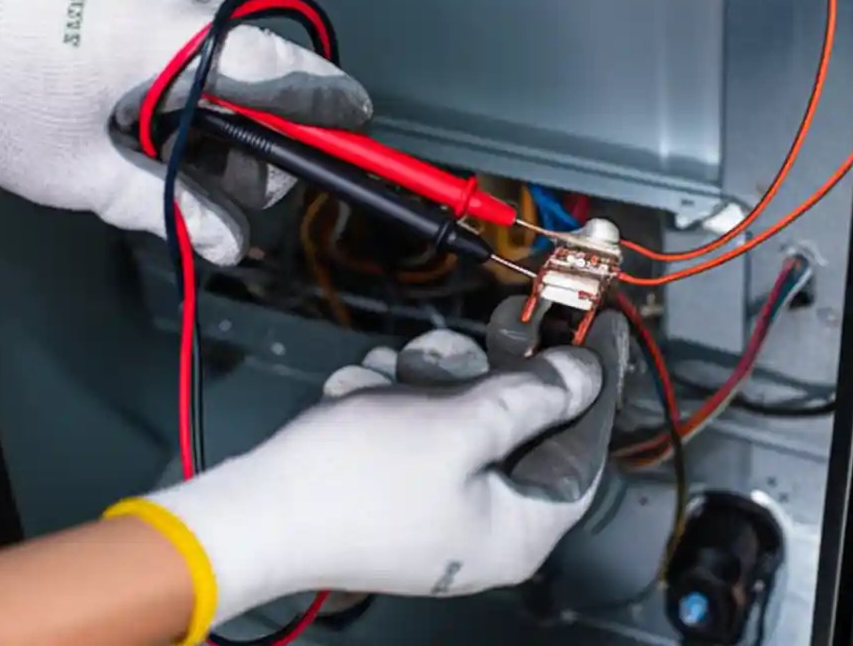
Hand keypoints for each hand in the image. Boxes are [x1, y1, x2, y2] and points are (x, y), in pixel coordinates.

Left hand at [0, 0, 369, 263]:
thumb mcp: (77, 170)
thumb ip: (164, 206)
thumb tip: (223, 240)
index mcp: (172, 39)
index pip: (284, 71)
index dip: (330, 106)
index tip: (357, 128)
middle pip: (258, 64)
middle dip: (257, 127)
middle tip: (231, 180)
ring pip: (220, 42)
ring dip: (216, 94)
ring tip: (165, 138)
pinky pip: (181, 14)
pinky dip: (183, 59)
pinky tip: (141, 94)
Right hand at [147, 331, 604, 625]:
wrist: (250, 513)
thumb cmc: (355, 479)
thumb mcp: (460, 424)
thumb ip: (534, 396)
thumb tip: (584, 375)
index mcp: (519, 529)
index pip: (586, 451)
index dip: (598, 387)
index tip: (602, 331)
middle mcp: (485, 525)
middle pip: (525, 427)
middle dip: (499, 371)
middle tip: (502, 322)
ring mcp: (438, 506)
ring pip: (468, 415)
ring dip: (437, 378)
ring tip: (396, 374)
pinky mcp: (397, 487)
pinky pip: (422, 427)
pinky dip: (399, 399)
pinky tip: (365, 393)